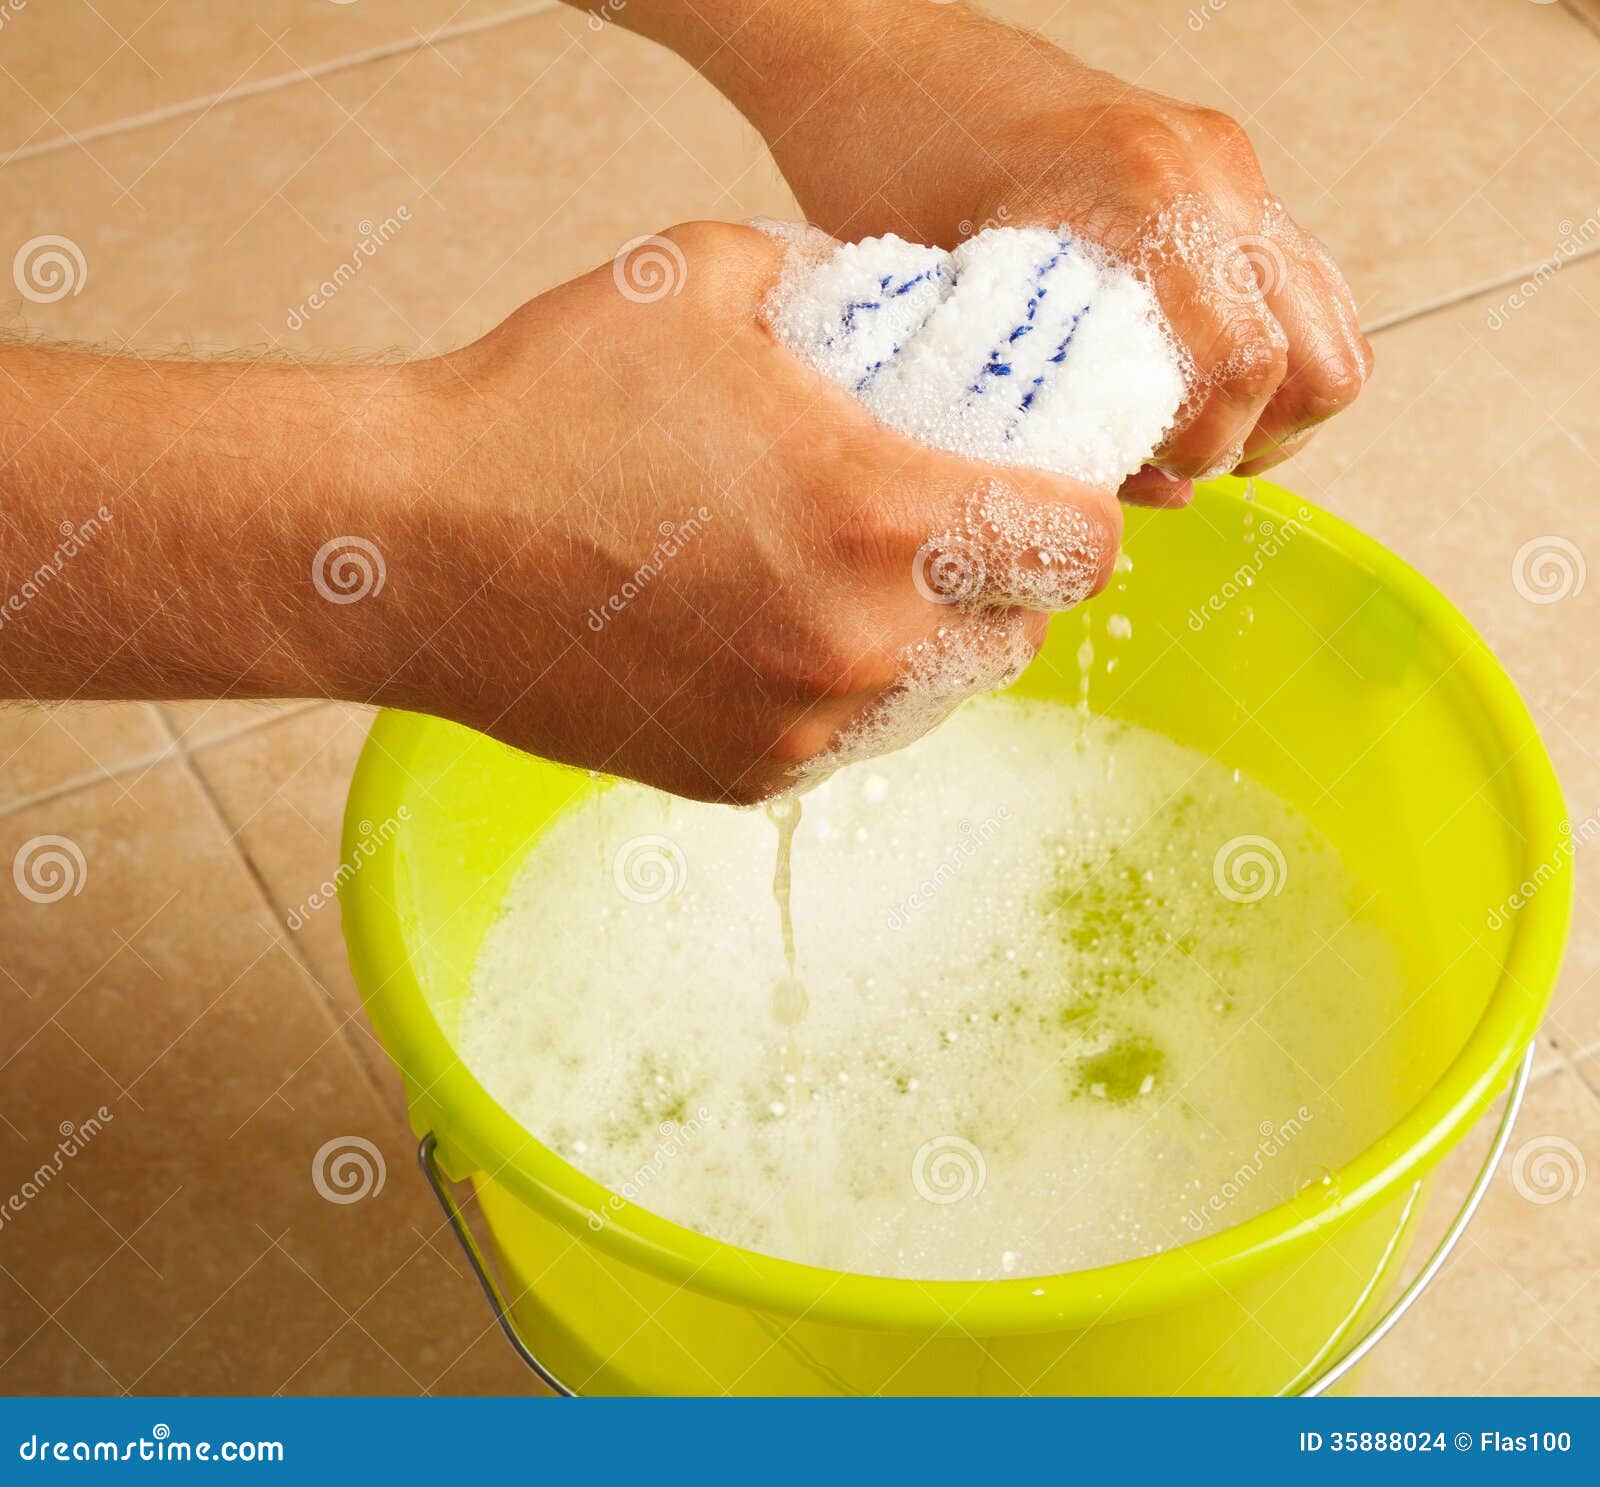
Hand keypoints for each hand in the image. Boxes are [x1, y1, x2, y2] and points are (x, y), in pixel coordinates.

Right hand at [378, 220, 1120, 800]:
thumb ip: (839, 287)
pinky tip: (778, 634)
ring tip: (854, 581)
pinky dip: (842, 691)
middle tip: (946, 531)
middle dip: (1005, 581)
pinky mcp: (742, 778)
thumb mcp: (710, 280)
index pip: (1081, 546)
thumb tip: (895, 310)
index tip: (1045, 492)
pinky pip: (847, 739)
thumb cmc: (548, 404)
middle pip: (1020, 634)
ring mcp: (803, 726)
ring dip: (929, 642)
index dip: (1080, 512)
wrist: (412, 543)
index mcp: (879, 515)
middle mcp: (861, 642)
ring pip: (938, 697)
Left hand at [619, 0, 1372, 503]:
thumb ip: (1041, 413)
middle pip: (1320, 355)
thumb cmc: (882, 162)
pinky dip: (1267, 342)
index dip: (1210, 447)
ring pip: (1325, 318)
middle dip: (1258, 435)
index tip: (1152, 470)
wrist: (872, 54)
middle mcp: (1210, 169)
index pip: (1248, 363)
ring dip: (1274, 397)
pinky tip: (1186, 375)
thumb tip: (1143, 494)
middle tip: (1174, 459)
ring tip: (1185, 426)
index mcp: (1147, 195)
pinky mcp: (1214, 168)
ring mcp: (1223, 162)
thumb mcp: (944, 311)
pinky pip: (1293, 276)